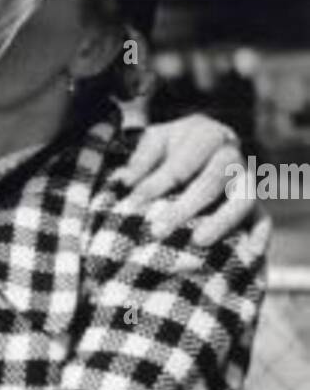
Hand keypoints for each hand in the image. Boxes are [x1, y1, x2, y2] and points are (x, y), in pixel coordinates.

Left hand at [113, 114, 248, 246]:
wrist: (196, 150)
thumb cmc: (170, 149)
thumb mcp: (154, 143)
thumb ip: (141, 160)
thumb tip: (126, 181)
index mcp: (207, 134)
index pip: (184, 160)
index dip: (159, 182)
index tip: (134, 202)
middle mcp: (231, 155)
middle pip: (215, 179)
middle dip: (185, 207)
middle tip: (157, 231)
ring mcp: (246, 180)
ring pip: (244, 198)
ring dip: (222, 221)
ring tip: (198, 242)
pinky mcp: (255, 205)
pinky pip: (264, 219)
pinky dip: (260, 235)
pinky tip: (250, 254)